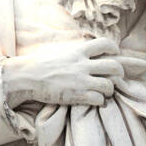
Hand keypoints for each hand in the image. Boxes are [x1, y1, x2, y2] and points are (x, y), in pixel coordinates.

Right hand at [2, 36, 123, 108]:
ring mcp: (80, 81)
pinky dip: (101, 101)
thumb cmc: (40, 62)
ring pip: (109, 85)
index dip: (114, 49)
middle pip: (114, 66)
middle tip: (116, 77)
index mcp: (79, 50)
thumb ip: (75, 48)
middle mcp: (82, 64)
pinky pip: (99, 99)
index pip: (105, 44)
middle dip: (119, 73)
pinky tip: (97, 101)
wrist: (26, 77)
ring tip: (105, 92)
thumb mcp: (60, 49)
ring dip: (110, 90)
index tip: (115, 53)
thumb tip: (85, 44)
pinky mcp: (77, 96)